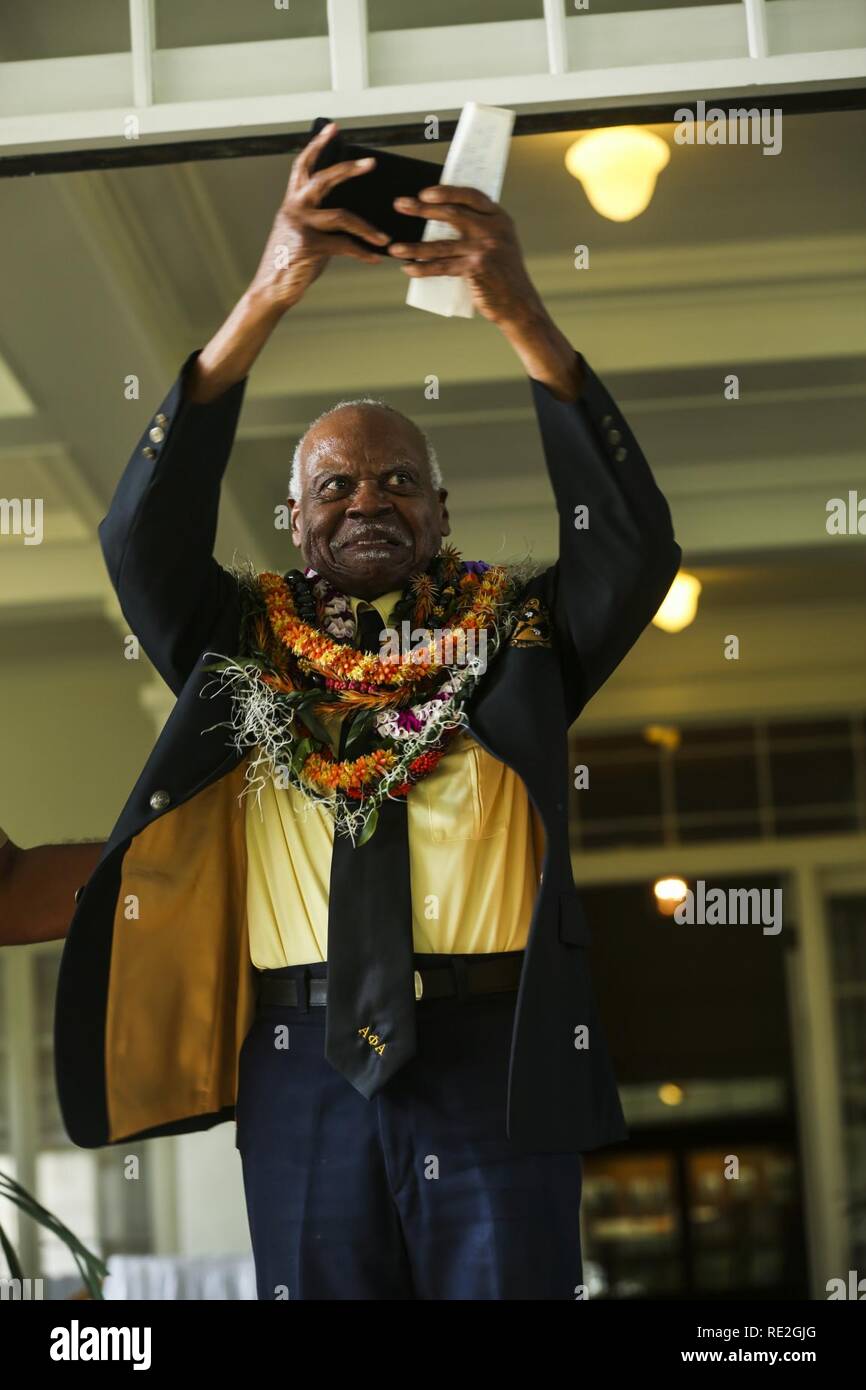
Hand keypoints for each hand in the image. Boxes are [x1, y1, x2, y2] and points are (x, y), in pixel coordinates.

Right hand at [251, 121, 390, 310]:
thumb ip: (321, 220)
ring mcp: (301, 225)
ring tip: (383, 236)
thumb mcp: (305, 234)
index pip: (303, 165)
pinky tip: (374, 257)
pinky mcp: (309, 245)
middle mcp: (294, 208)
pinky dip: (362, 252)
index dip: (318, 145)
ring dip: (367, 227)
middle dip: (349, 169)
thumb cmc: (291, 263)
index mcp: (292, 203)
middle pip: (323, 179)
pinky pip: (344, 244)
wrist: (271, 290)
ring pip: (342, 215)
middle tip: (371, 163)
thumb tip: (354, 214)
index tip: (333, 129)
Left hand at [387, 185, 542, 326]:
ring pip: (441, 244)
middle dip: (422, 208)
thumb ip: (479, 229)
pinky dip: (423, 268)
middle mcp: (493, 229)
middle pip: (452, 214)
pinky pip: (443, 267)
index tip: (424, 192)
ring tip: (395, 248)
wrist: (517, 304)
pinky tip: (409, 269)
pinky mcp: (475, 268)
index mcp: (499, 218)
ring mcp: (484, 248)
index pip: (470, 196)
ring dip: (414, 246)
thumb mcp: (498, 244)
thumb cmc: (503, 275)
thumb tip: (442, 218)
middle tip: (400, 205)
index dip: (446, 191)